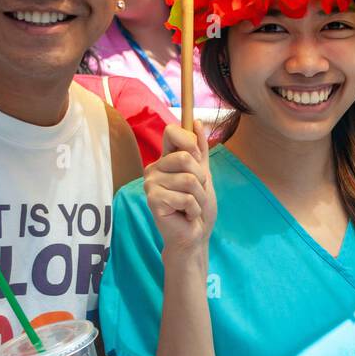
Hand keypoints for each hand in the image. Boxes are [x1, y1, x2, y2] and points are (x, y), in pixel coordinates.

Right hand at [144, 121, 215, 254]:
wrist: (194, 234)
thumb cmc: (197, 205)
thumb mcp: (204, 173)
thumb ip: (200, 149)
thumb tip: (197, 121)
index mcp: (165, 159)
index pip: (172, 132)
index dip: (190, 143)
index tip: (196, 161)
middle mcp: (154, 168)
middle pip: (185, 157)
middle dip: (201, 178)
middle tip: (196, 192)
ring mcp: (151, 184)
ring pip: (189, 179)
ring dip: (199, 197)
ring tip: (191, 206)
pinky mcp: (153, 200)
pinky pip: (185, 197)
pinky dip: (193, 208)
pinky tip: (186, 215)